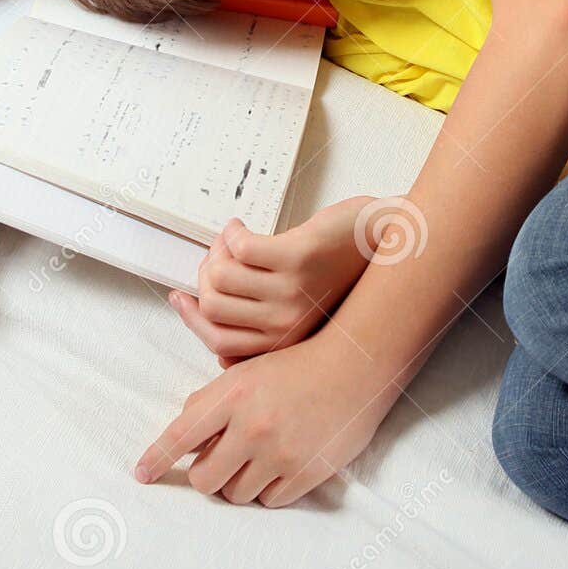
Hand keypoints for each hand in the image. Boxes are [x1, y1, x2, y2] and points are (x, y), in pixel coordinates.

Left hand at [134, 332, 396, 506]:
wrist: (356, 366)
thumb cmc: (298, 366)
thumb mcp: (247, 372)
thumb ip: (211, 402)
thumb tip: (186, 443)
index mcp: (232, 395)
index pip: (180, 435)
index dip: (156, 459)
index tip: (142, 474)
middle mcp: (252, 427)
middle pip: (205, 480)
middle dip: (207, 474)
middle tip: (221, 462)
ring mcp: (280, 453)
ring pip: (236, 494)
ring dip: (239, 482)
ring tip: (257, 458)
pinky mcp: (306, 472)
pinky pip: (269, 500)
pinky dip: (269, 488)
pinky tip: (281, 464)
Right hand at [172, 195, 379, 362]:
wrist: (386, 243)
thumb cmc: (342, 273)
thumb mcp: (302, 311)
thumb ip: (263, 325)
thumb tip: (209, 324)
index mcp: (284, 341)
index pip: (218, 341)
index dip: (192, 317)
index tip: (181, 295)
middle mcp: (286, 324)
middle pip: (213, 306)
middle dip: (204, 276)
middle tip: (217, 255)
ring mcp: (291, 292)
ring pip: (220, 276)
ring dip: (217, 250)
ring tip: (232, 239)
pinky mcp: (296, 258)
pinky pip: (240, 248)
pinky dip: (232, 233)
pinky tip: (241, 227)